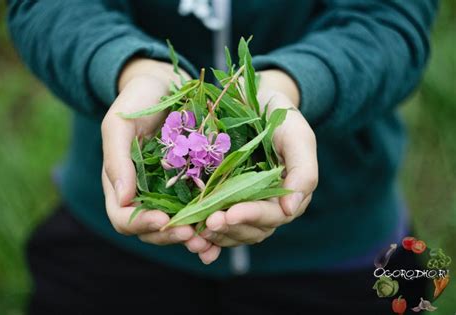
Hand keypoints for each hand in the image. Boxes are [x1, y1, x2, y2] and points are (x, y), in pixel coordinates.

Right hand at [101, 58, 219, 260]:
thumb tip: (124, 199)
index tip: (163, 219)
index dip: (141, 224)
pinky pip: (199, 207)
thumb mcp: (120, 124)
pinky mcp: (193, 181)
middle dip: (171, 236)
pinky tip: (223, 223)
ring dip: (192, 236)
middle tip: (194, 237)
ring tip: (210, 240)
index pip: (124, 217)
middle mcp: (145, 193)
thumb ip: (116, 160)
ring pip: (178, 223)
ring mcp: (170, 190)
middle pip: (153, 229)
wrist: (164, 85)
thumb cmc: (136, 101)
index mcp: (121, 184)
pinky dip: (208, 220)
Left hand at [195, 70, 317, 259]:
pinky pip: (215, 222)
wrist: (255, 101)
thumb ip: (303, 171)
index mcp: (285, 194)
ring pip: (232, 231)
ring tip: (194, 234)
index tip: (230, 213)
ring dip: (215, 236)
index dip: (251, 217)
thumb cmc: (280, 116)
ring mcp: (242, 202)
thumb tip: (290, 209)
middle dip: (229, 228)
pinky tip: (191, 239)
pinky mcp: (221, 197)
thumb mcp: (297, 136)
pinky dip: (205, 236)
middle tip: (208, 223)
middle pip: (250, 230)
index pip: (271, 216)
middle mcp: (265, 204)